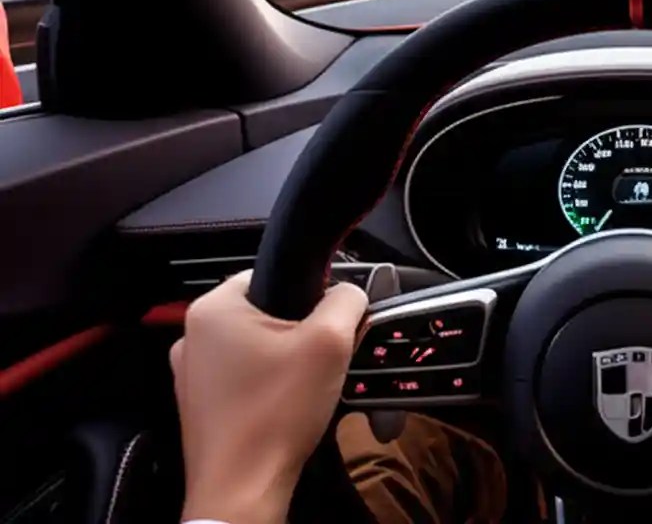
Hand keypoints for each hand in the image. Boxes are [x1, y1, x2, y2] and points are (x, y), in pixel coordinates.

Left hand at [170, 270, 367, 523]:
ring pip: (257, 347)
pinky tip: (287, 407)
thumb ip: (347, 301)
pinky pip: (244, 377)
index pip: (273, 271)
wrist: (242, 490)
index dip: (312, 292)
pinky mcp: (199, 404)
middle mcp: (192, 334)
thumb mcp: (330, 343)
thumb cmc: (277, 413)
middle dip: (303, 330)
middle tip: (326, 357)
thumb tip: (352, 292)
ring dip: (287, 359)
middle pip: (267, 311)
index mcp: (214, 307)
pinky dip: (269, 386)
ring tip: (308, 387)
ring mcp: (191, 373)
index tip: (331, 321)